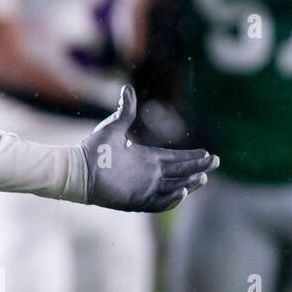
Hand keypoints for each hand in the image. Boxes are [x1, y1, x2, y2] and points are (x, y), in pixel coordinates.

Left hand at [79, 85, 217, 212]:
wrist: (77, 169)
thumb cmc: (93, 149)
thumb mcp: (114, 127)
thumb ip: (125, 111)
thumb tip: (128, 88)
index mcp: (147, 158)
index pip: (176, 158)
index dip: (192, 156)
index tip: (208, 152)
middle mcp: (149, 174)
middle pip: (180, 172)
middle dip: (198, 168)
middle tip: (214, 162)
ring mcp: (144, 188)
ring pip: (174, 188)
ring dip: (189, 184)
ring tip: (202, 176)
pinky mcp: (136, 201)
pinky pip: (159, 203)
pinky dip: (171, 199)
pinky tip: (182, 191)